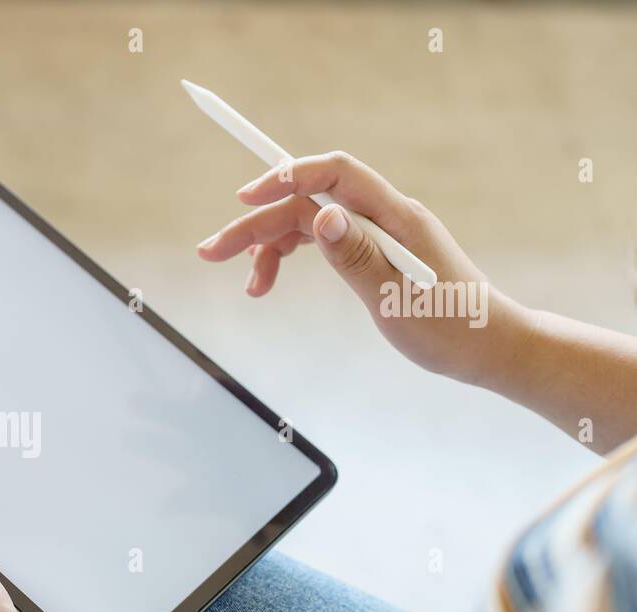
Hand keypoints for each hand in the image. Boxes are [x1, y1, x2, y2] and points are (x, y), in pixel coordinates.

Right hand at [196, 150, 526, 386]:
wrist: (489, 348)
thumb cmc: (450, 329)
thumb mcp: (396, 299)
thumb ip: (356, 256)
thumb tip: (320, 215)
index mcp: (396, 217)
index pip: (334, 174)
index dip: (286, 176)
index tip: (244, 197)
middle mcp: (386, 216)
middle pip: (310, 201)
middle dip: (257, 223)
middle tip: (211, 252)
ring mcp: (380, 233)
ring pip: (310, 222)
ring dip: (270, 245)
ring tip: (249, 286)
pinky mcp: (375, 253)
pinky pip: (323, 241)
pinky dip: (292, 256)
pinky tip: (271, 281)